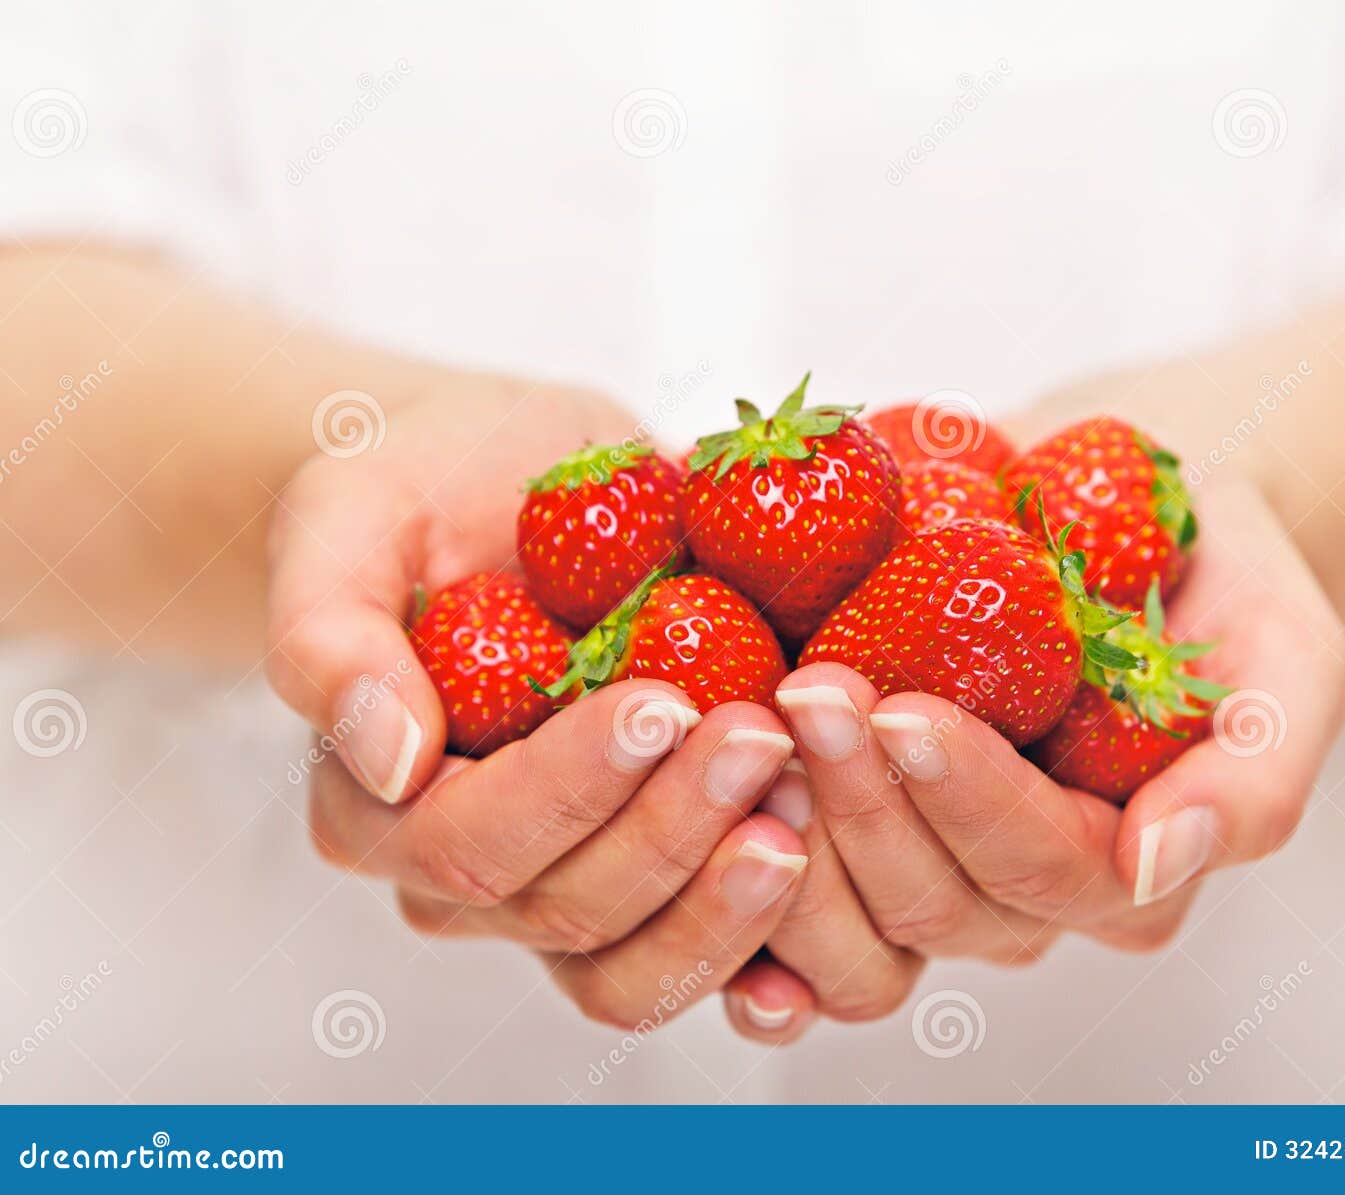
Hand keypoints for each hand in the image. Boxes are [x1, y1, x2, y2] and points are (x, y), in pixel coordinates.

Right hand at [266, 377, 809, 1028]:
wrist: (512, 482)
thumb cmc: (421, 486)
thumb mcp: (347, 516)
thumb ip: (330, 636)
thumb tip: (392, 759)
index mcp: (379, 808)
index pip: (474, 843)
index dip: (573, 788)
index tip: (663, 702)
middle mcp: (467, 876)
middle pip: (573, 911)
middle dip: (677, 833)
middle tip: (766, 736)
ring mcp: (568, 884)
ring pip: (644, 961)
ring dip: (736, 896)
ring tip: (812, 790)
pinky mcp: (657, 872)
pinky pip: (712, 951)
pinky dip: (778, 936)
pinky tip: (836, 871)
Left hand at [720, 478, 1344, 1041]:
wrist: (1137, 515)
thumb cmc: (1224, 583)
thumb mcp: (1289, 662)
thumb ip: (1256, 775)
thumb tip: (1162, 864)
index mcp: (1127, 871)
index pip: (1039, 867)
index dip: (965, 801)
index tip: (901, 708)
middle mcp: (1021, 890)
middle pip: (928, 900)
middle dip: (859, 804)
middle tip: (804, 695)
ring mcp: (933, 860)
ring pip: (843, 907)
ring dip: (784, 823)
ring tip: (740, 723)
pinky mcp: (862, 818)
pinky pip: (785, 878)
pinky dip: (730, 845)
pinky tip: (684, 784)